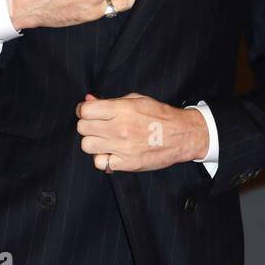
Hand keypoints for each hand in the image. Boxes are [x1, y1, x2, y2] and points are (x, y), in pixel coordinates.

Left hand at [76, 93, 208, 173]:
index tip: (88, 112)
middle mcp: (120, 128)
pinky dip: (102, 158)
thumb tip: (88, 100)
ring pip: (87, 146)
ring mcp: (122, 147)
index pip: (85, 110)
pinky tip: (111, 152)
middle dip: (88, 125)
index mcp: (122, 109)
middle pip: (83, 128)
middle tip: (98, 126)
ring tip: (104, 140)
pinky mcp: (127, 164)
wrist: (182, 135)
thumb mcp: (136, 100)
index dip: (83, 110)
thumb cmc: (159, 115)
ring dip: (93, 142)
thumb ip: (110, 101)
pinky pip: (99, 163)